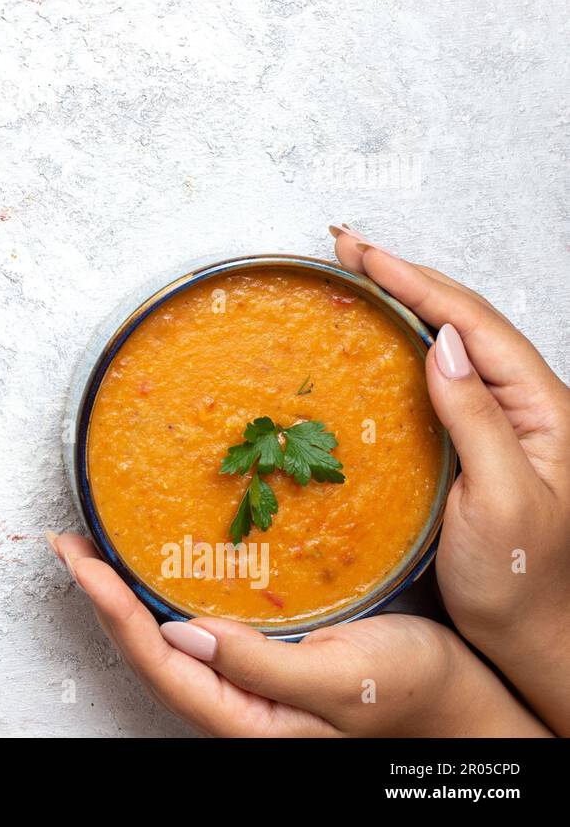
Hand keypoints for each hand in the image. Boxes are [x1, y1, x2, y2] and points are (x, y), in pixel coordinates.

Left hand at [49, 532, 549, 736]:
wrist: (465, 702)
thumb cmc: (413, 693)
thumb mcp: (345, 680)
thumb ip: (265, 668)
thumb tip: (185, 637)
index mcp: (248, 720)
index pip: (158, 664)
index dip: (113, 612)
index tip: (82, 563)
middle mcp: (236, 707)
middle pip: (146, 654)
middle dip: (102, 600)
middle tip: (69, 546)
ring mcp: (244, 687)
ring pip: (164, 644)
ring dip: (124, 597)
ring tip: (92, 553)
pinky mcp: (259, 664)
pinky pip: (192, 633)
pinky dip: (160, 597)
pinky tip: (153, 572)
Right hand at [331, 225, 569, 733]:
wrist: (536, 641)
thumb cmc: (524, 584)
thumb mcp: (502, 499)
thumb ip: (479, 419)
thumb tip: (447, 343)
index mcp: (544, 410)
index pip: (473, 323)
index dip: (415, 281)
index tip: (363, 254)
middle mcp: (526, 407)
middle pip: (464, 319)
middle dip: (404, 275)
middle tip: (345, 248)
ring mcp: (503, 425)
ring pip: (452, 342)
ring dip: (403, 302)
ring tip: (356, 275)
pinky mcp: (476, 446)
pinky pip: (440, 380)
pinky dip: (404, 346)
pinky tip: (377, 342)